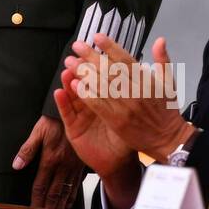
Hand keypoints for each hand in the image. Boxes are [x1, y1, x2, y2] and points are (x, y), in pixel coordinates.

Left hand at [13, 115, 85, 208]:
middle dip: (48, 207)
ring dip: (60, 205)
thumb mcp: (38, 131)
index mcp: (50, 159)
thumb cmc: (54, 120)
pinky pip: (77, 184)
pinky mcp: (81, 165)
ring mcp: (73, 167)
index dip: (36, 199)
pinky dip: (72, 195)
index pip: (40, 185)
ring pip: (66, 191)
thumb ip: (27, 149)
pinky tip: (69, 202)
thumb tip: (16, 165)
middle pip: (54, 192)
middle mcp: (62, 166)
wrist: (76, 111)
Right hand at [54, 68, 138, 208]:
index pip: (101, 75)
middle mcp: (92, 102)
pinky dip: (62, 103)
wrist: (119, 161)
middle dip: (80, 68)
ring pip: (72, 94)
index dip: (98, 61)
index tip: (95, 47)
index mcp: (108, 95)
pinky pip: (67, 113)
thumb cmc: (128, 136)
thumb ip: (140, 92)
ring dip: (68, 81)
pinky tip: (59, 93)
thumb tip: (149, 67)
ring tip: (66, 71)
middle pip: (85, 81)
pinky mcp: (73, 127)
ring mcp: (81, 114)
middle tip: (76, 56)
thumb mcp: (138, 114)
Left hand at [67, 34, 192, 162]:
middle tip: (77, 46)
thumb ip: (163, 59)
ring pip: (101, 86)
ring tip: (71, 63)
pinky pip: (98, 105)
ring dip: (84, 72)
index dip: (110, 46)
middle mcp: (135, 92)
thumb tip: (159, 40)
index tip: (97, 36)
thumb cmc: (167, 110)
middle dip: (90, 56)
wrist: (167, 139)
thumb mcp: (169, 82)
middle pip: (109, 70)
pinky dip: (86, 94)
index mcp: (147, 80)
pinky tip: (76, 85)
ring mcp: (125, 107)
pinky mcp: (116, 121)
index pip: (125, 59)